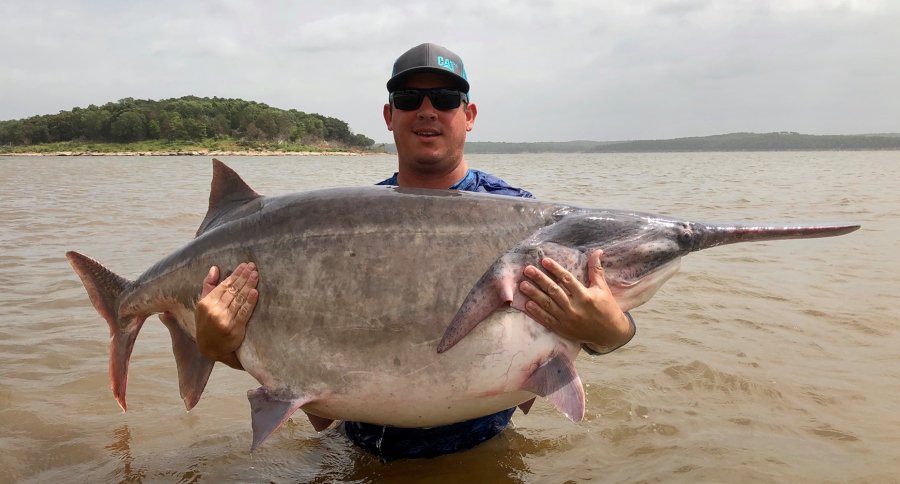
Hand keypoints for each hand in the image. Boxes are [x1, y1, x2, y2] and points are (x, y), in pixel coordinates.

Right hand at [195, 262, 258, 368]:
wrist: (210, 349)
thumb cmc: (207, 324)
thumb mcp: (202, 306)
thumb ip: (208, 286)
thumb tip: (215, 268)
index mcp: (206, 303)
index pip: (224, 285)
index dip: (235, 275)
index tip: (244, 265)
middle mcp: (214, 310)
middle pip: (233, 290)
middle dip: (244, 277)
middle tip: (253, 267)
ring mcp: (224, 320)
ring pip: (239, 299)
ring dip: (249, 285)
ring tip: (256, 274)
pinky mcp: (234, 329)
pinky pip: (244, 312)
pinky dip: (250, 302)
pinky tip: (255, 292)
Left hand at [519, 250, 633, 350]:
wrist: (610, 334)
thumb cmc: (607, 308)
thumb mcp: (603, 288)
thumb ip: (596, 270)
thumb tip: (597, 251)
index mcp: (585, 296)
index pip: (567, 279)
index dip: (555, 269)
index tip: (544, 260)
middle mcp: (574, 308)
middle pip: (554, 291)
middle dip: (540, 279)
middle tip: (528, 270)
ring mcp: (567, 320)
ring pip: (547, 305)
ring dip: (534, 294)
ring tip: (522, 285)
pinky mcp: (562, 329)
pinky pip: (546, 320)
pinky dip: (536, 313)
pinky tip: (527, 304)